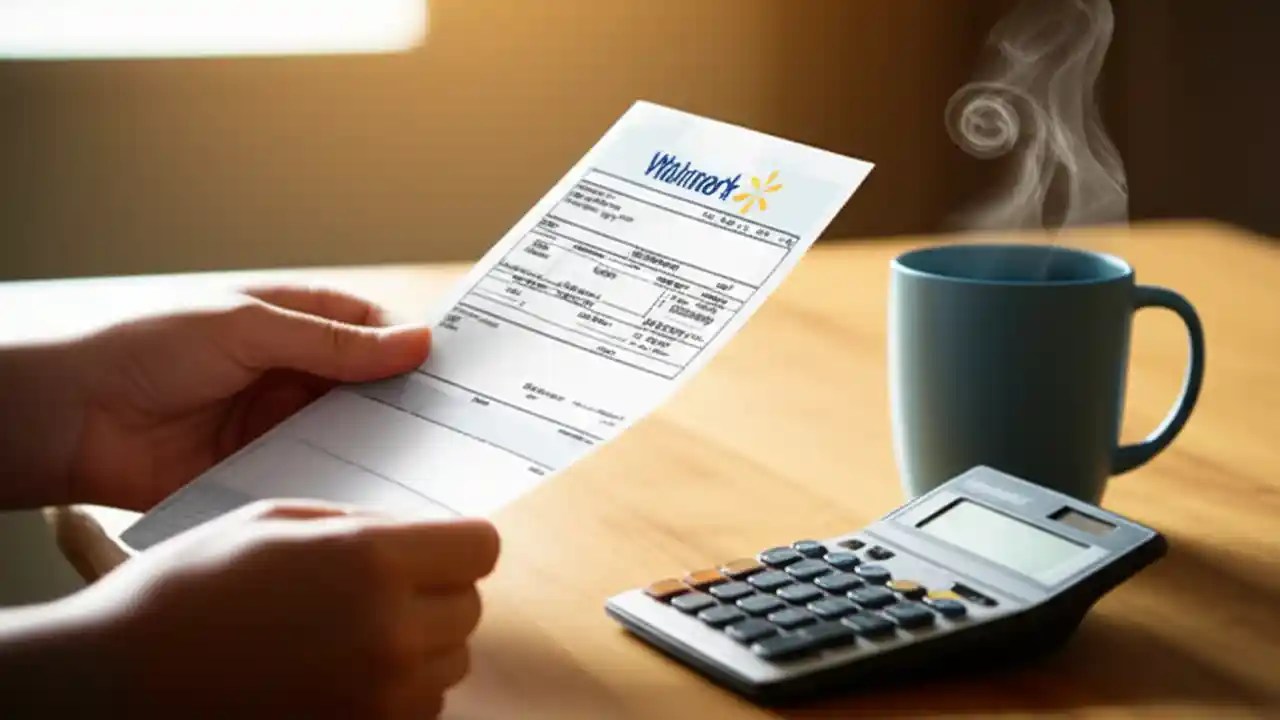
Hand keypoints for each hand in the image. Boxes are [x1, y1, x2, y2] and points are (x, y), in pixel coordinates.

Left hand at [62, 286, 430, 508]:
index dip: (412, 345)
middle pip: (368, 385)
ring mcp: (278, 423)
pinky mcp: (262, 470)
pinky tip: (376, 492)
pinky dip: (344, 482)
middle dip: (407, 401)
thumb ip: (332, 342)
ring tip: (429, 459)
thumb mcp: (247, 328)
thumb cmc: (145, 348)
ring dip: (381, 444)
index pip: (370, 328)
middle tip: (458, 422)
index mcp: (289, 321)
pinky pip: (317, 475)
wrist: (68, 420)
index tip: (458, 370)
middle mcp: (290, 372)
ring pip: (350, 434)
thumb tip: (414, 343)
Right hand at [82, 500, 499, 717]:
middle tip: (373, 593)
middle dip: (434, 595)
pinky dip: (393, 697)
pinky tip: (335, 680)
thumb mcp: (272, 523)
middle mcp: (390, 635)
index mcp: (370, 562)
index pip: (481, 548)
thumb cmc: (183, 594)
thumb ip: (359, 526)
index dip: (455, 544)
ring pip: (448, 666)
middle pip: (470, 608)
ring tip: (344, 641)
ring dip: (417, 650)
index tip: (432, 549)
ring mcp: (379, 702)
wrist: (113, 688)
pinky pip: (417, 713)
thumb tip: (415, 536)